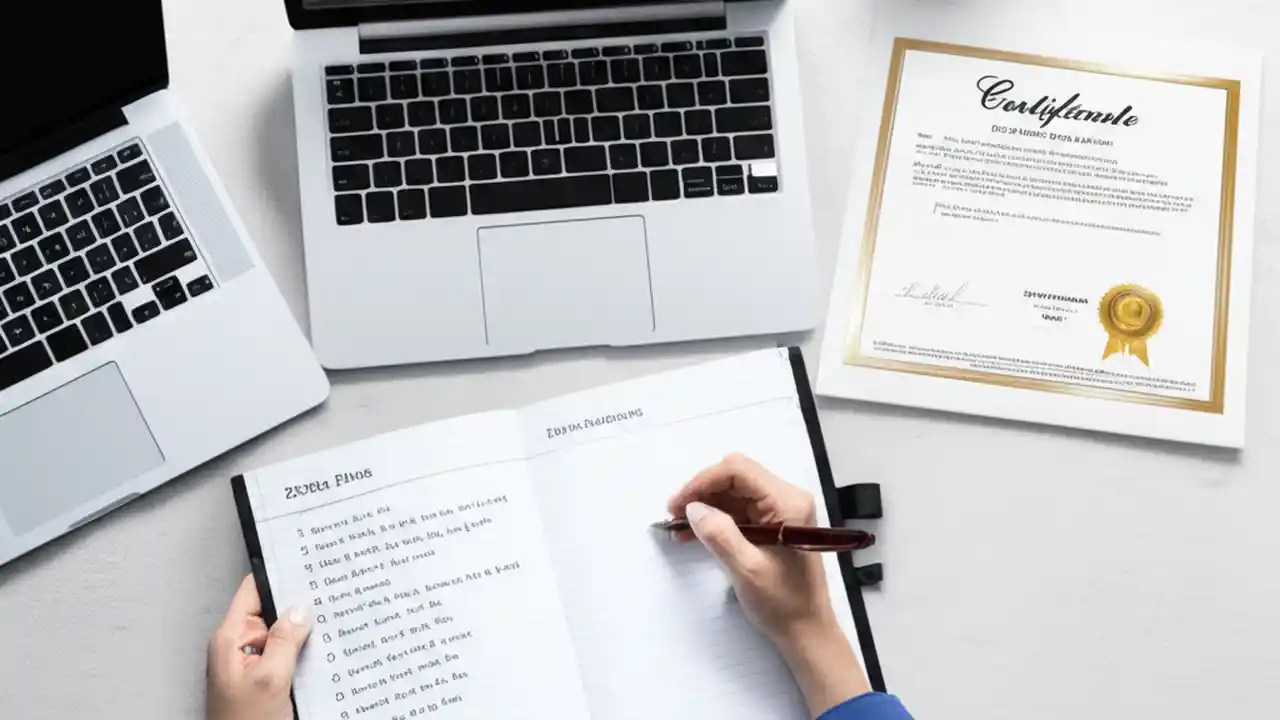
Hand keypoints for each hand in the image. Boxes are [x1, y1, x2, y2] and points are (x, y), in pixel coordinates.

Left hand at [207, 575, 312, 719]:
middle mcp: (239, 646)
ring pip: (282, 633)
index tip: (302, 566)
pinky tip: (319, 652)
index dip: (276, 575)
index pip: (252, 590)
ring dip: (302, 631)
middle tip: (324, 598)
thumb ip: (284, 639)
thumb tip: (300, 609)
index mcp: (230, 639)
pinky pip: (286, 653)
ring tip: (326, 626)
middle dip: (297, 605)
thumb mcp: (270, 678)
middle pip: (271, 610)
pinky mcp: (265, 676)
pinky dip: (303, 651)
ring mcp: (252, 662)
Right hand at [667, 454, 869, 717]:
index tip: (676, 506)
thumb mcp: (747, 570)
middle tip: (674, 515)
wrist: (807, 632)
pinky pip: (739, 511)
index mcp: (787, 503)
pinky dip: (715, 518)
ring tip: (678, 527)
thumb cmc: (784, 603)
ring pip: (734, 493)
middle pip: (735, 477)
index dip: (702, 482)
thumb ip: (719, 534)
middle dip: (701, 492)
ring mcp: (780, 512)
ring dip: (705, 505)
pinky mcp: (773, 526)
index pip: (738, 471)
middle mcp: (786, 499)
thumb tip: (693, 507)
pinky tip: (693, 533)